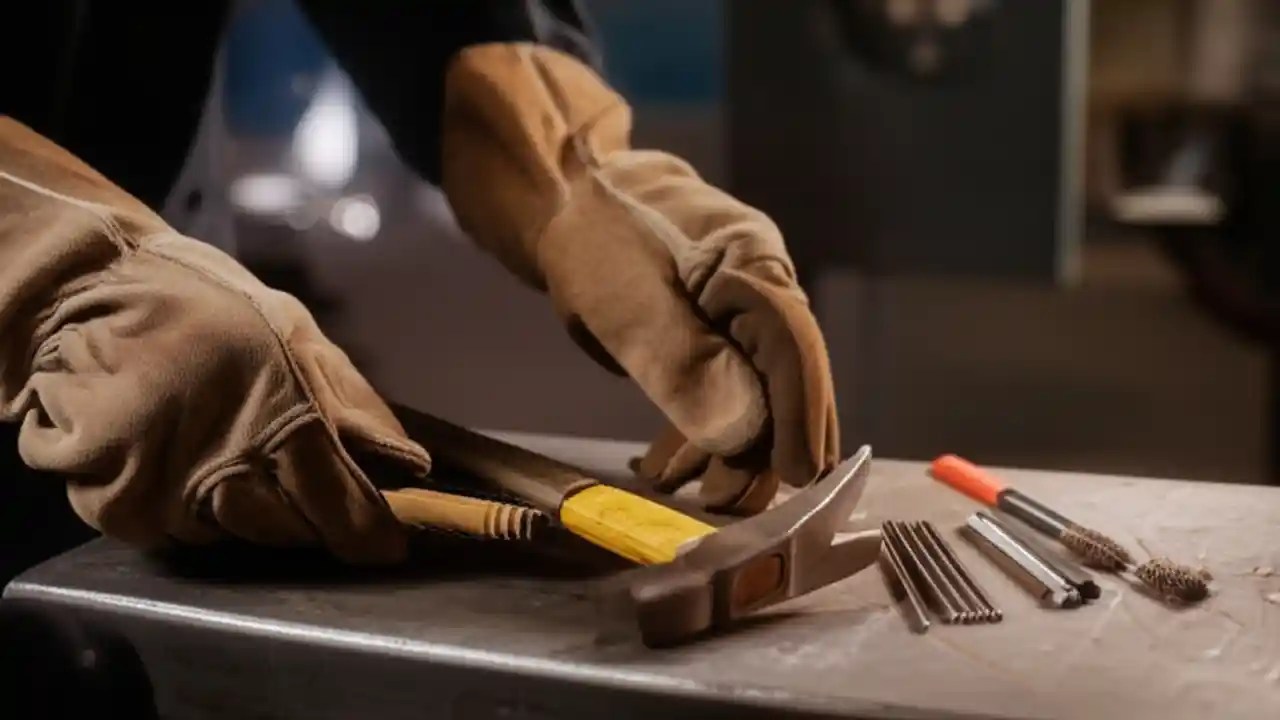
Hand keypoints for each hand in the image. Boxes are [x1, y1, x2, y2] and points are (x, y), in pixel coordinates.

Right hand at [0, 118, 429, 562]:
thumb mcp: (298, 334)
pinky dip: (189, 511)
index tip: (386, 545)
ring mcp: (168, 494)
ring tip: (229, 450)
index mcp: (280, 418)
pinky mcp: (118, 509)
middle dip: (307, 512)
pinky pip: (176, 535)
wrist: (89, 291)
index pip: (341, 508)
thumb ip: (355, 402)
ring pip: (234, 537)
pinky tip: (183, 461)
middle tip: (293, 470)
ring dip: (247, 510)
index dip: (368, 534)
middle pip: (290, 532)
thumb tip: (410, 461)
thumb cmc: (205, 306)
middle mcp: (224, 467)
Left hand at [442, 44, 839, 512]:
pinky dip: (701, 432)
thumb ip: (685, 362)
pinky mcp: (715, 337)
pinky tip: (668, 467)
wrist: (571, 197)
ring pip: (756, 394)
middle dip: (762, 451)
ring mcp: (742, 316)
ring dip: (728, 450)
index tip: (798, 480)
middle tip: (723, 506)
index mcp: (755, 266)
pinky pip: (724, 391)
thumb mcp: (629, 302)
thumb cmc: (598, 237)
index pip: (794, 351)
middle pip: (784, 383)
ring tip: (685, 492)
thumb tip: (744, 435)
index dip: (799, 420)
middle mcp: (763, 292)